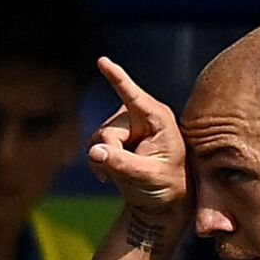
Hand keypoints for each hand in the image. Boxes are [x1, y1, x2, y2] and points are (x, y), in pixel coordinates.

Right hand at [86, 57, 185, 212]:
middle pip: (108, 131)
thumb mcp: (146, 177)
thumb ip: (121, 164)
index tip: (102, 61)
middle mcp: (140, 114)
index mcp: (158, 118)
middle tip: (126, 174)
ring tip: (123, 175)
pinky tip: (111, 174)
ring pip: (97, 139)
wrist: (163, 198)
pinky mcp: (115, 133)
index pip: (133, 96)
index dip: (117, 78)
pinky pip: (94, 145)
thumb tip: (94, 152)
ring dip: (104, 160)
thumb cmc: (165, 185)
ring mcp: (126, 123)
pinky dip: (98, 162)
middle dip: (111, 154)